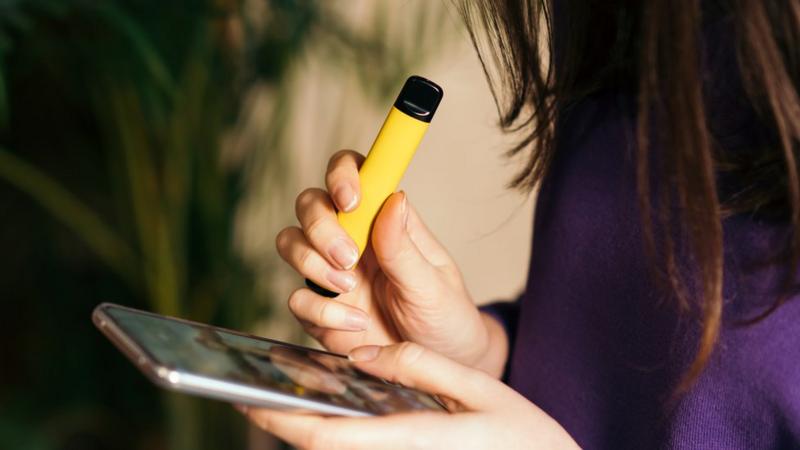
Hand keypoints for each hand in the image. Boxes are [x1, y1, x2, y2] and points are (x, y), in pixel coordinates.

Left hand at [239, 342, 578, 449]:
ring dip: (304, 429)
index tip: (247, 400)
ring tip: (281, 395)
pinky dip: (335, 434)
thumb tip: (362, 358)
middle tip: (247, 398)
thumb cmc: (527, 437)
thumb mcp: (480, 389)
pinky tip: (331, 409)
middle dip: (280, 426)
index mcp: (414, 441)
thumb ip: (420, 368)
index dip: (282, 420)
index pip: (329, 436)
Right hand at [276, 150, 505, 373]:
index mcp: (385, 221)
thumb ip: (405, 248)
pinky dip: (320, 311)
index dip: (342, 174)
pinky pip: (296, 299)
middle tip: (348, 258)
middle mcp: (353, 239)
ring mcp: (331, 273)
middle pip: (311, 204)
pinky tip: (356, 325)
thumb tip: (394, 198)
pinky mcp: (320, 310)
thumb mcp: (433, 285)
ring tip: (349, 288)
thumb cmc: (445, 317)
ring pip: (291, 242)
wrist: (440, 368)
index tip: (350, 199)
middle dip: (321, 226)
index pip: (355, 173)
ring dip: (312, 263)